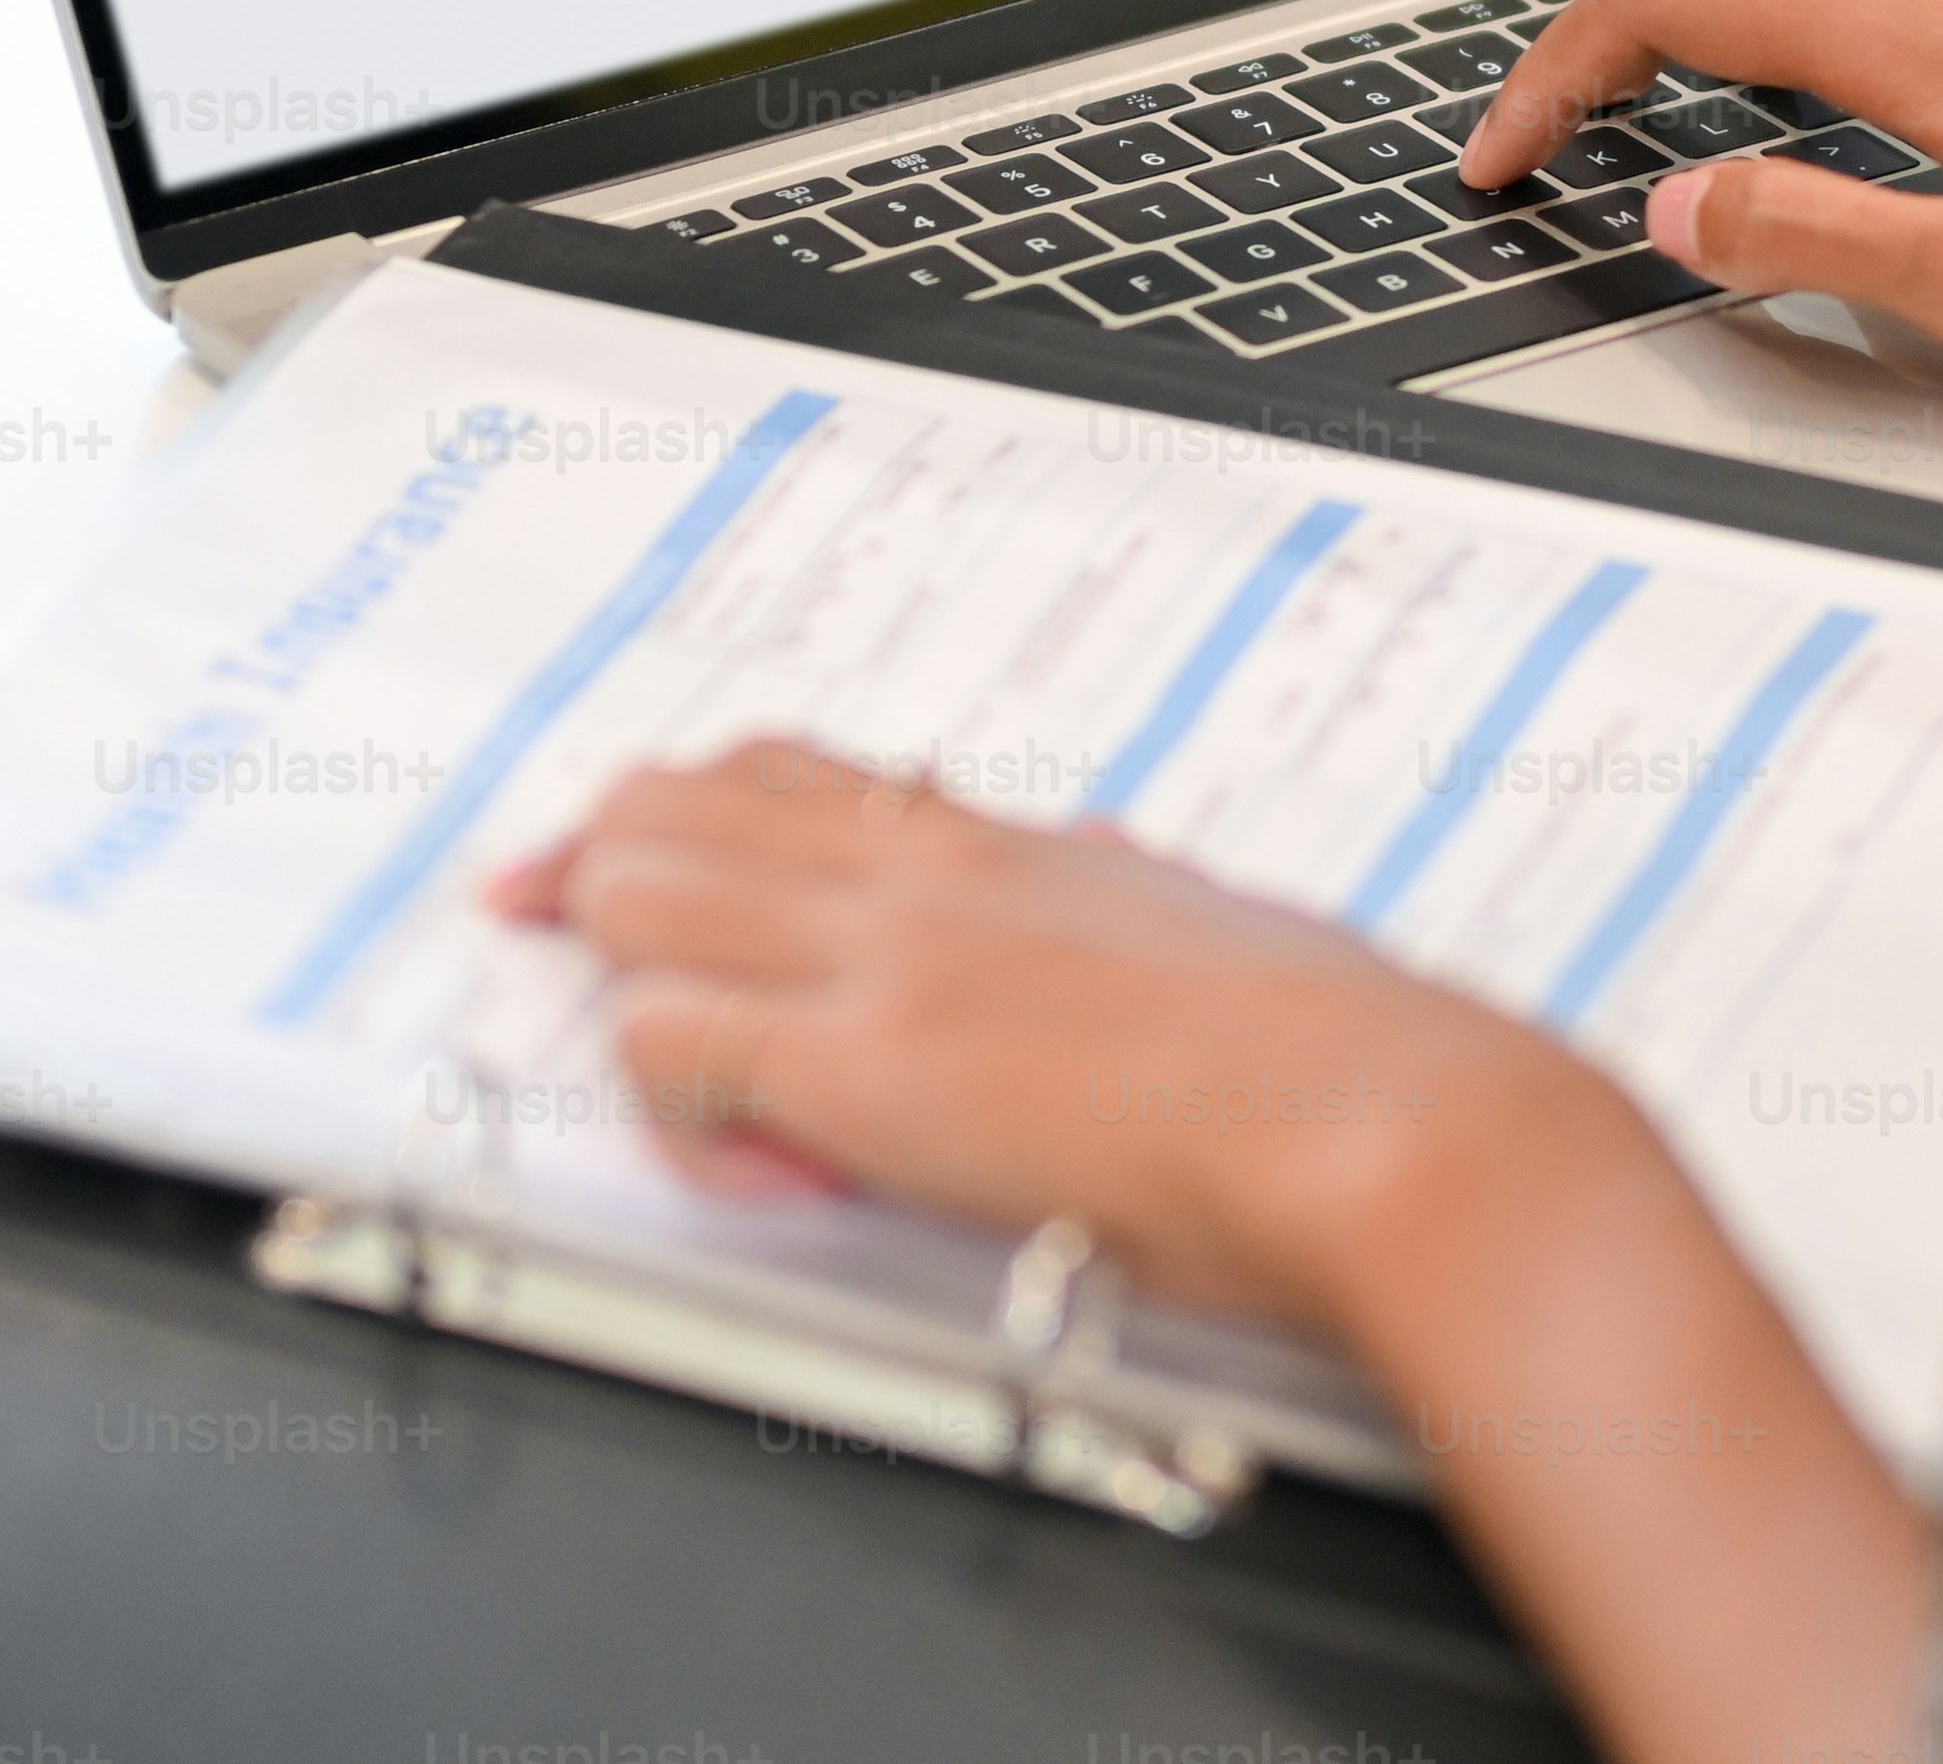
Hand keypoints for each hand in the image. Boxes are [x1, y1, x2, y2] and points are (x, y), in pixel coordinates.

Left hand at [494, 741, 1616, 1332]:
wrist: (1399, 1126)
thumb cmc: (1353, 1059)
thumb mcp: (1226, 933)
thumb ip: (1140, 895)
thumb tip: (1112, 863)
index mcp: (1022, 853)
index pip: (799, 773)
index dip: (682, 807)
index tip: (614, 852)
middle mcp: (936, 882)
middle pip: (676, 805)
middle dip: (591, 869)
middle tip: (544, 930)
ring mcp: (892, 963)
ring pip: (635, 898)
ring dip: (622, 976)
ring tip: (672, 1067)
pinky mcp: (867, 1069)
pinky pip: (671, 1055)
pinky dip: (676, 1116)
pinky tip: (756, 1168)